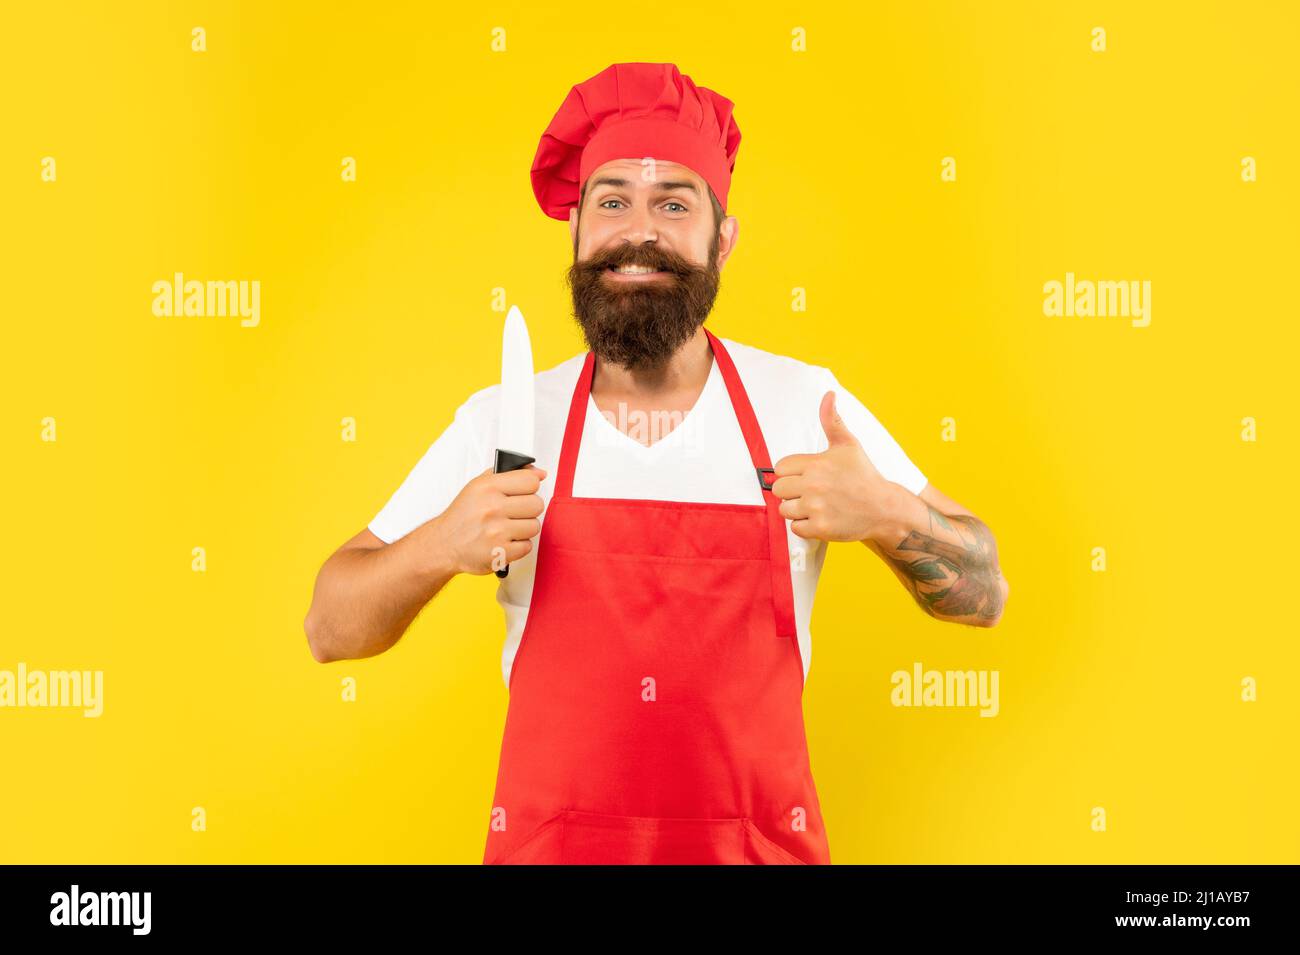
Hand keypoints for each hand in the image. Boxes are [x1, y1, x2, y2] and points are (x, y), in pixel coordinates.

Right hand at [433, 464, 546, 574]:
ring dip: (524, 529)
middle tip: (513, 513)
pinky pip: (527, 546)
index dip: (529, 488)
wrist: (444, 544)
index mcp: (488, 487)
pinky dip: (518, 546)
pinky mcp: (500, 553)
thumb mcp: (479, 485)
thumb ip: (510, 474)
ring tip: (507, 528)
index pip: (531, 481)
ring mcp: (497, 531)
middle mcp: (492, 507)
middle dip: (528, 510)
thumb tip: (540, 473)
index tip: (522, 493)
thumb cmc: (463, 515)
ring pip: (534, 526)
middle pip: (537, 504)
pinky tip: (504, 541)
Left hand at [770, 391, 896, 542]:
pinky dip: (806, 526)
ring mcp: (816, 507)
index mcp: (816, 463)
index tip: (807, 476)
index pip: (780, 468)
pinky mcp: (820, 528)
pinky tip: (822, 518)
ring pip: (784, 509)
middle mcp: (813, 485)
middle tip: (812, 492)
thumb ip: (832, 420)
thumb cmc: (863, 475)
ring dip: (797, 510)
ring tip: (817, 505)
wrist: (885, 508)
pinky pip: (795, 528)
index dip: (791, 472)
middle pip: (778, 489)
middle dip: (791, 491)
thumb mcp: (848, 445)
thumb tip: (828, 395)